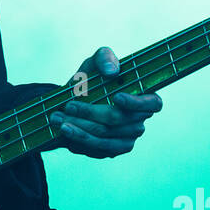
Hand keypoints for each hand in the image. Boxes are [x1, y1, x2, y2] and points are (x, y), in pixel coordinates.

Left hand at [46, 46, 162, 157]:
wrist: (74, 101)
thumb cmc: (91, 79)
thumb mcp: (95, 62)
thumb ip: (104, 58)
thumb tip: (111, 70)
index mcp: (144, 98)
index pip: (152, 104)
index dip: (136, 102)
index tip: (116, 97)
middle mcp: (139, 122)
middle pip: (116, 120)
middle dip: (90, 113)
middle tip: (68, 106)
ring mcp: (127, 139)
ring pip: (103, 137)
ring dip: (78, 129)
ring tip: (57, 119)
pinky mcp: (112, 151)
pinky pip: (95, 149)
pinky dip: (77, 140)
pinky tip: (64, 131)